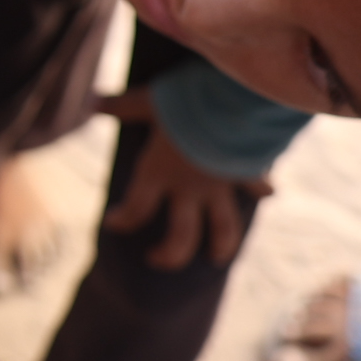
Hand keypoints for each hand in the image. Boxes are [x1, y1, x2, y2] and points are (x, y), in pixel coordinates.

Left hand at [96, 94, 272, 270]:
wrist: (234, 102)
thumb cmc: (186, 103)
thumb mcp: (148, 101)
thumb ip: (121, 106)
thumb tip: (91, 102)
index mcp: (158, 173)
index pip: (135, 209)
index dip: (122, 220)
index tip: (112, 223)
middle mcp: (188, 189)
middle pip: (180, 237)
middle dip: (169, 255)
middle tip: (156, 259)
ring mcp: (220, 186)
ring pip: (223, 230)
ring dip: (222, 246)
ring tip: (216, 258)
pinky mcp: (246, 173)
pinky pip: (258, 186)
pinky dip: (263, 189)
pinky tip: (268, 192)